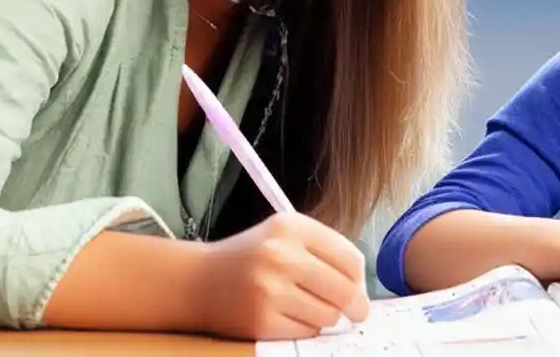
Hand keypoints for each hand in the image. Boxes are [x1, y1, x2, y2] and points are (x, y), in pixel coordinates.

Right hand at [199, 212, 369, 339]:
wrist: (198, 281)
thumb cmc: (250, 257)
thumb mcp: (284, 235)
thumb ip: (323, 250)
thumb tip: (361, 286)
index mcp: (291, 227)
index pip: (349, 257)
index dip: (359, 277)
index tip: (358, 287)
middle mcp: (281, 255)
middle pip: (344, 289)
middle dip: (356, 305)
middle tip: (358, 312)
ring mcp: (270, 289)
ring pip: (328, 315)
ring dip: (326, 316)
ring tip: (308, 307)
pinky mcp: (262, 320)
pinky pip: (307, 331)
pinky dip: (306, 327)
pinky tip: (290, 315)